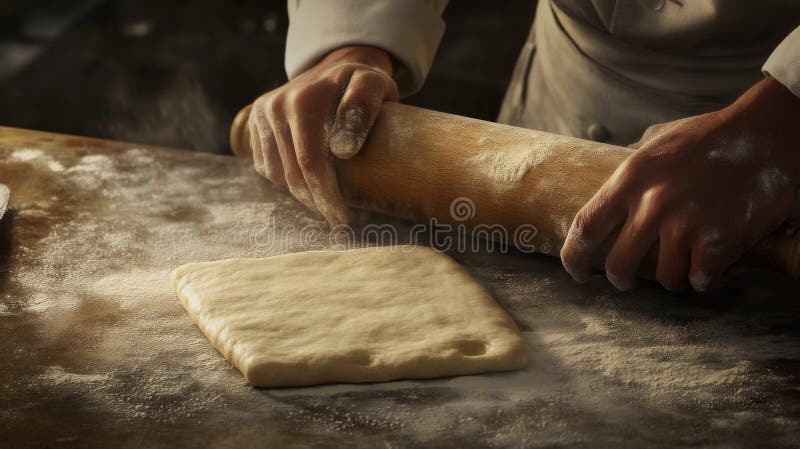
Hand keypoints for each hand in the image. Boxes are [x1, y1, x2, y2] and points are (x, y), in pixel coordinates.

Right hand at [248, 46, 397, 225]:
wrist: (336, 67)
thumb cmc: (363, 83)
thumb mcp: (375, 86)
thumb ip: (363, 109)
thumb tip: (343, 150)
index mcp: (304, 100)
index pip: (311, 163)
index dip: (326, 197)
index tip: (343, 220)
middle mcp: (276, 106)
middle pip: (292, 174)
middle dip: (316, 203)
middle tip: (338, 220)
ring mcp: (262, 114)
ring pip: (278, 175)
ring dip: (302, 194)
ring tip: (326, 201)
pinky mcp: (255, 123)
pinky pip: (267, 167)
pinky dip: (286, 180)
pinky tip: (307, 182)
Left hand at [561, 76, 799, 291]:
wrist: (769, 133)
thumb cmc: (714, 134)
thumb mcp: (661, 137)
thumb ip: (634, 156)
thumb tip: (615, 158)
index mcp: (631, 178)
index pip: (586, 226)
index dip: (574, 256)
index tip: (575, 270)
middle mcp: (652, 204)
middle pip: (618, 265)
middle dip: (620, 280)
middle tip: (626, 281)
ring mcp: (685, 225)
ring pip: (665, 279)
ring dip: (673, 279)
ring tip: (683, 266)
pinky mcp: (718, 242)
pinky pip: (700, 281)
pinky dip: (705, 281)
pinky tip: (711, 268)